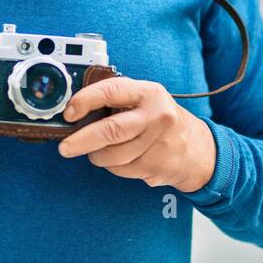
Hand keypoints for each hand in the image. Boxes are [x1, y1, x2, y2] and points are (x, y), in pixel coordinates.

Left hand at [57, 78, 215, 192]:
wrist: (196, 148)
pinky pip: (122, 170)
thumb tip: (76, 108)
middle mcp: (156, 117)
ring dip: (97, 156)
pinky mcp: (156, 166)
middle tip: (65, 147)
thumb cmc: (160, 118)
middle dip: (82, 140)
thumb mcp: (144, 98)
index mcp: (149, 93)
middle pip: (111, 131)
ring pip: (113, 156)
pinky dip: (113, 166)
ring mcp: (158, 144)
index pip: (111, 91)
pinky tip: (119, 158)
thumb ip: (115, 98)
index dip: (85, 101)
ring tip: (96, 150)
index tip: (69, 112)